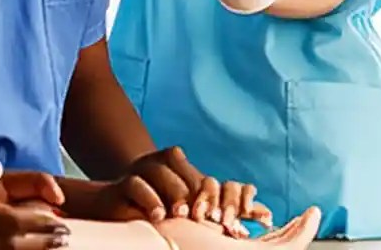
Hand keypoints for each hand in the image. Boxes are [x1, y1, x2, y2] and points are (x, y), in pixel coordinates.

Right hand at [116, 147, 262, 237]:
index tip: (226, 217)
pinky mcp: (124, 183)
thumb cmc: (160, 205)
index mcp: (180, 165)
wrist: (115, 202)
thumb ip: (224, 206)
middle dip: (194, 194)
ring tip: (179, 214)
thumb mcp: (193, 204)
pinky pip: (137, 185)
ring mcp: (142, 170)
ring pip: (160, 174)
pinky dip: (149, 199)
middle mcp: (161, 163)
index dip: (216, 196)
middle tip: (202, 216)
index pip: (203, 177)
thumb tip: (265, 214)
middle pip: (183, 172)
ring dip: (172, 194)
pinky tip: (158, 215)